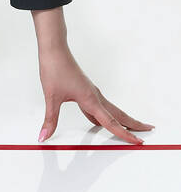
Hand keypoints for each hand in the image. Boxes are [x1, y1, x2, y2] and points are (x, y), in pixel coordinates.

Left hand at [37, 45, 152, 145]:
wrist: (54, 49)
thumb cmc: (54, 68)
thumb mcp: (51, 97)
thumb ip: (50, 120)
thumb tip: (44, 136)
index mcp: (90, 99)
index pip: (111, 122)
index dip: (125, 134)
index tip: (139, 142)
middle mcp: (95, 96)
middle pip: (119, 114)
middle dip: (133, 124)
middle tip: (148, 131)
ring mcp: (91, 92)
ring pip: (111, 109)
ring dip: (123, 119)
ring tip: (131, 127)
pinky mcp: (86, 89)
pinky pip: (101, 106)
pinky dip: (107, 114)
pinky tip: (101, 119)